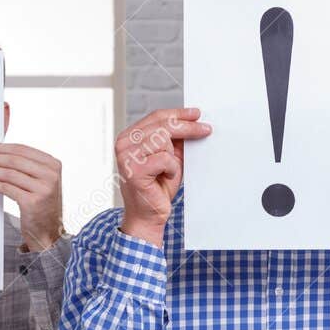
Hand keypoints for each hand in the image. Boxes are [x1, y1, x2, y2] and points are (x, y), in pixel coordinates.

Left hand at [0, 143, 63, 251]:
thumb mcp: (40, 179)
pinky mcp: (32, 202)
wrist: (48, 228)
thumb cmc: (41, 202)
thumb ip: (26, 164)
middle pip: (14, 160)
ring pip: (8, 174)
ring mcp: (42, 189)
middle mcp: (50, 175)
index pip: (22, 149)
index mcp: (53, 164)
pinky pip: (5, 188)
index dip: (1, 147)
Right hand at [116, 108, 204, 247]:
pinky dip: (171, 169)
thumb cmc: (158, 187)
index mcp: (128, 137)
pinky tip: (164, 178)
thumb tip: (193, 121)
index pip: (156, 117)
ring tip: (168, 170)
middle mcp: (123, 144)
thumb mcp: (170, 158)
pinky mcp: (134, 170)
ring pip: (163, 139)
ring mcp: (126, 156)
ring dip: (173, 157)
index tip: (197, 113)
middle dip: (187, 128)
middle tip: (206, 130)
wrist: (149, 216)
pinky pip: (164, 159)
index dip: (178, 114)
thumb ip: (175, 140)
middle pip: (162, 124)